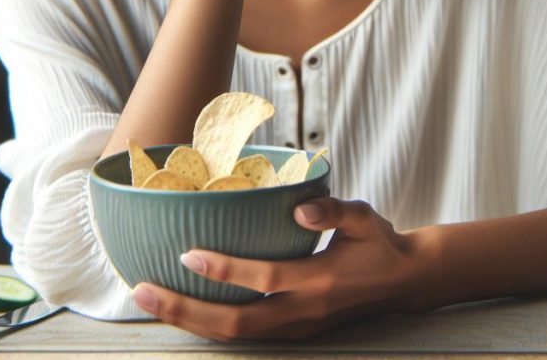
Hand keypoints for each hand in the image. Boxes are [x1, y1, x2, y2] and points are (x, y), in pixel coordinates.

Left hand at [131, 197, 426, 341]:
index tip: (188, 253)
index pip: (266, 280)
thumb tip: (300, 209)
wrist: (404, 284)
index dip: (226, 270)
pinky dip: (207, 327)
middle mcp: (304, 313)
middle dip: (186, 310)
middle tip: (142, 291)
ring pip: (234, 338)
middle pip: (237, 324)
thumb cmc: (380, 244)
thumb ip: (334, 211)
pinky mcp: (292, 335)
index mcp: (321, 282)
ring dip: (189, 322)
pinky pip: (242, 337)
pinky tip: (180, 311)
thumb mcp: (366, 218)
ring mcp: (297, 330)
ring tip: (149, 303)